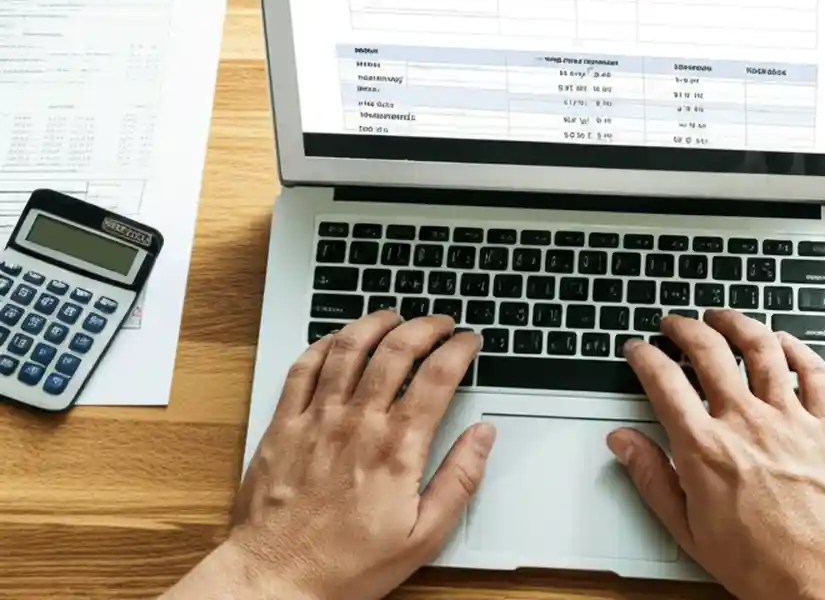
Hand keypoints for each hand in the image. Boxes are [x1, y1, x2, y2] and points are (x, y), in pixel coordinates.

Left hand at [165, 311, 493, 599]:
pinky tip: (338, 340)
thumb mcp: (424, 536)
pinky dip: (324, 345)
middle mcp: (357, 424)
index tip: (469, 340)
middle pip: (396, 350)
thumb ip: (459, 479)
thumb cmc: (347, 565)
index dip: (459, 348)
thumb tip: (483, 436)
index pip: (437, 376)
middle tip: (439, 322)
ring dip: (375, 323)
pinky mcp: (283, 426)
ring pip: (348, 348)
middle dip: (425, 326)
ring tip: (393, 316)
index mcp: (397, 448)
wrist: (276, 579)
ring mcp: (316, 420)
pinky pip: (302, 368)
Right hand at [608, 310, 824, 599]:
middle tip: (674, 323)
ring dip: (737, 323)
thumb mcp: (688, 530)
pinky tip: (783, 339)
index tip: (638, 349)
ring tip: (722, 316)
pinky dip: (795, 347)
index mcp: (705, 448)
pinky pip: (812, 370)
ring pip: (761, 348)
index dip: (645, 357)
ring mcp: (790, 419)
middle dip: (684, 329)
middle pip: (709, 352)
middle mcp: (746, 423)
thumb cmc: (763, 564)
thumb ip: (652, 478)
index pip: (664, 382)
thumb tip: (622, 444)